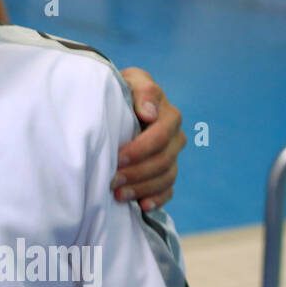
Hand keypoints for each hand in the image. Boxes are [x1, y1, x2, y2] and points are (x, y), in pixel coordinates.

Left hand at [113, 67, 183, 212]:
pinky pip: (169, 190)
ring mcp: (172, 154)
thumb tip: (150, 114)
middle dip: (137, 172)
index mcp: (166, 113)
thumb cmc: (117, 90)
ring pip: (166, 177)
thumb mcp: (126, 81)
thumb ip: (141, 92)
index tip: (118, 157)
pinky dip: (157, 199)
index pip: (160, 135)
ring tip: (118, 194)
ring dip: (142, 188)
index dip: (140, 149)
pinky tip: (142, 206)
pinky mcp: (166, 171)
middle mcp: (174, 135)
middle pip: (164, 160)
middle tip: (112, 180)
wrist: (111, 102)